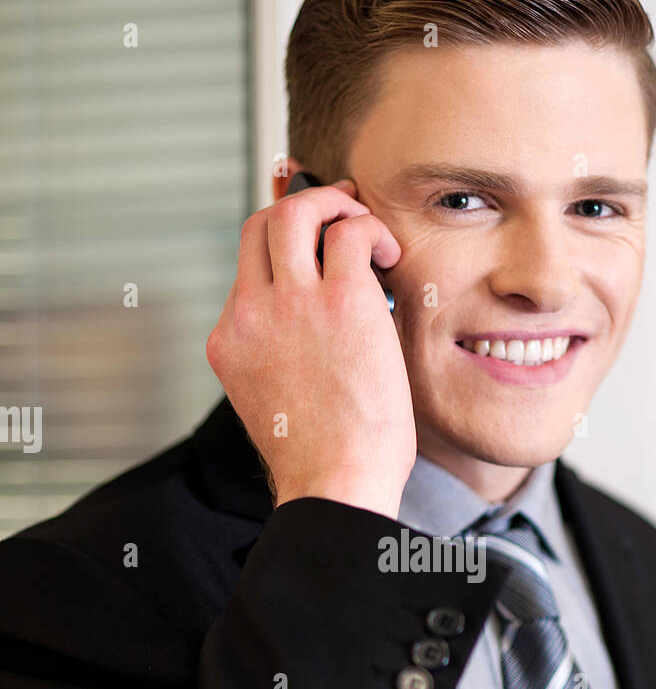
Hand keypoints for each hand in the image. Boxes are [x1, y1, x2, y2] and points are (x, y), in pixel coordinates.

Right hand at [205, 178, 414, 517]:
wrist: (335, 485)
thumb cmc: (323, 462)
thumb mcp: (275, 407)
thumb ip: (279, 363)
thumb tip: (313, 341)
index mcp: (231, 343)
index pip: (247, 276)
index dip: (284, 258)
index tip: (315, 255)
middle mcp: (250, 315)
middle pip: (258, 227)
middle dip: (299, 208)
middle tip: (338, 211)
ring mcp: (290, 303)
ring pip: (292, 213)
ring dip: (331, 202)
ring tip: (363, 221)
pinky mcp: (340, 299)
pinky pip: (350, 232)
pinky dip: (371, 229)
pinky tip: (390, 255)